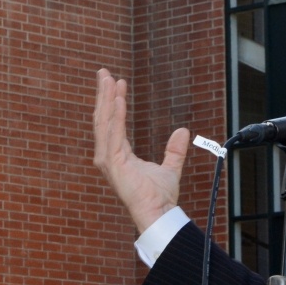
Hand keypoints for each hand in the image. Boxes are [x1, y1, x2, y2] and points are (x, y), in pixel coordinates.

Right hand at [92, 68, 187, 233]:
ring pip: (104, 122)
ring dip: (105, 99)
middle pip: (103, 118)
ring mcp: (108, 159)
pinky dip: (115, 114)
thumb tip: (182, 130)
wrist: (159, 212)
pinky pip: (113, 133)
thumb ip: (174, 150)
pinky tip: (118, 98)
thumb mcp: (170, 168)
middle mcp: (108, 156)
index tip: (118, 82)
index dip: (114, 102)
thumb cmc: (160, 196)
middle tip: (104, 72)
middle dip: (103, 94)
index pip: (112, 123)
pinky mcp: (113, 162)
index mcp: (119, 155)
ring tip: (107, 78)